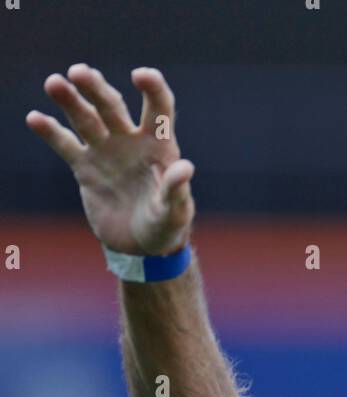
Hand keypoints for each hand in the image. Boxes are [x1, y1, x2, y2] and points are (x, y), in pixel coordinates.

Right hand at [26, 65, 194, 255]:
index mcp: (158, 145)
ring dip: (70, 100)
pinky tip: (34, 118)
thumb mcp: (174, 213)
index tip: (141, 75)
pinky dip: (50, 131)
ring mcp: (105, 150)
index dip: (152, 88)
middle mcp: (130, 139)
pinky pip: (65, 144)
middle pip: (112, 105)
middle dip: (96, 88)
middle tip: (78, 73)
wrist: (141, 246)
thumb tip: (185, 167)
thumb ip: (177, 190)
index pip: (158, 107)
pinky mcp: (85, 167)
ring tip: (54, 83)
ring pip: (86, 118)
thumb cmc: (165, 226)